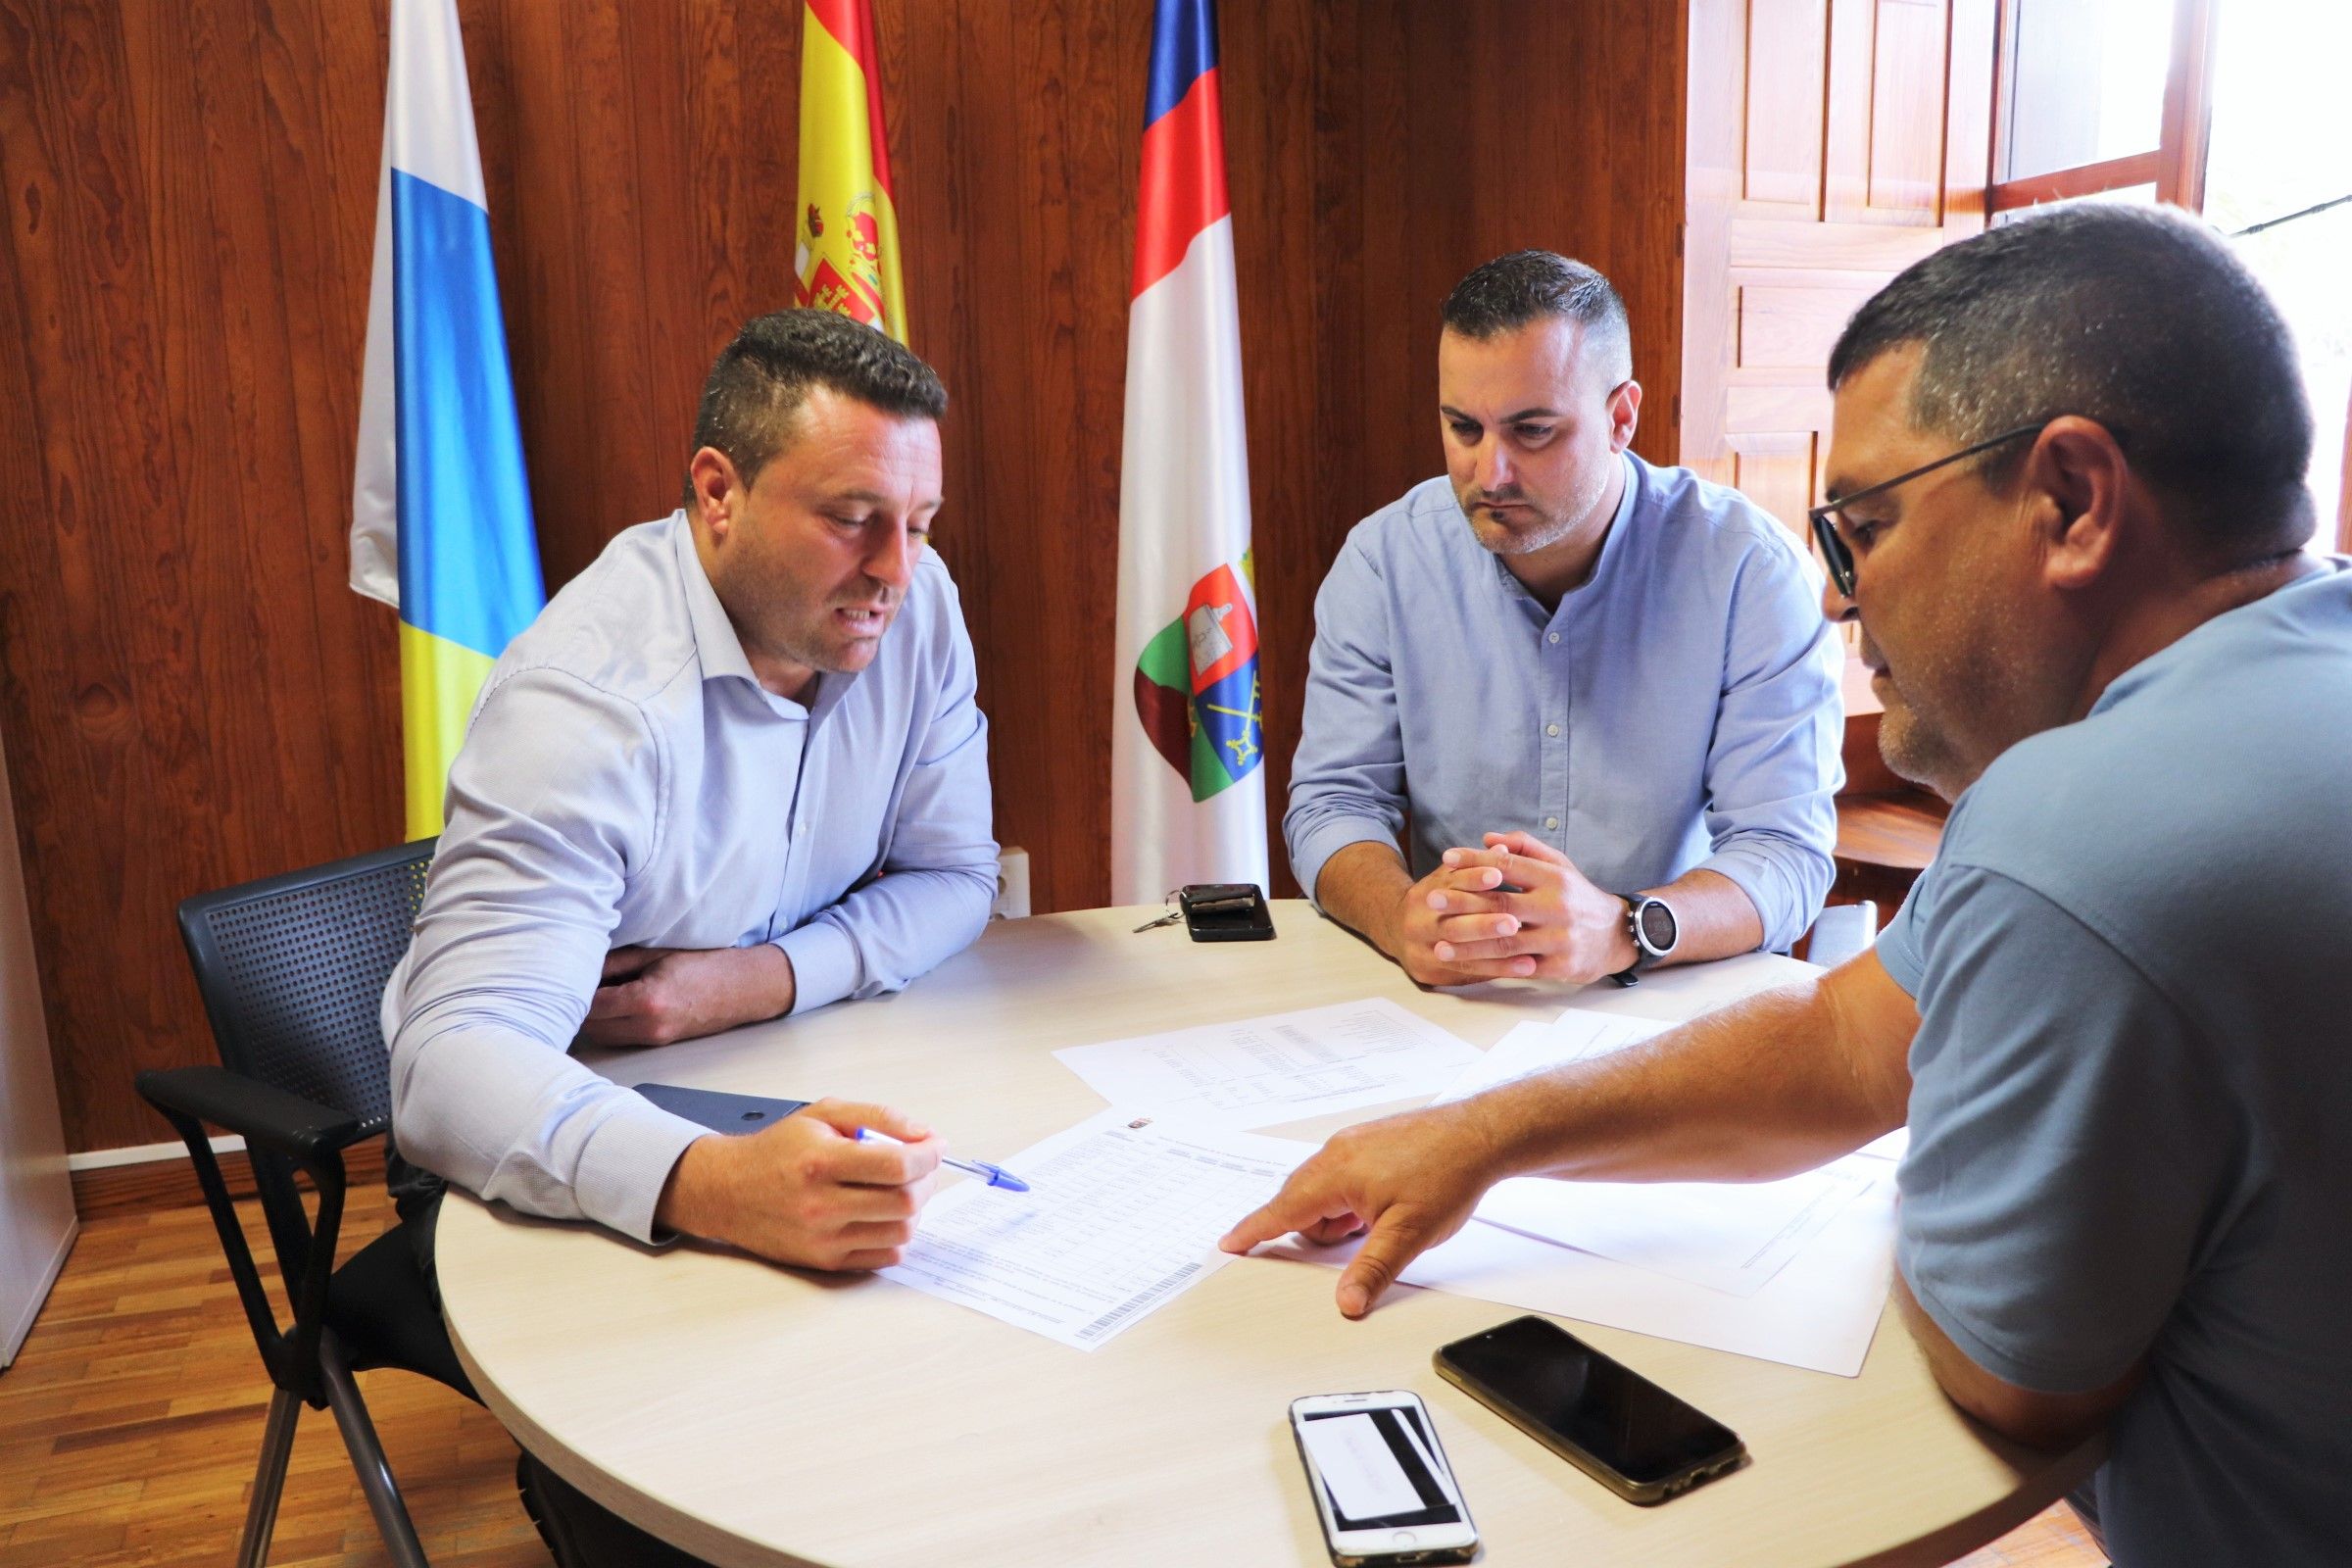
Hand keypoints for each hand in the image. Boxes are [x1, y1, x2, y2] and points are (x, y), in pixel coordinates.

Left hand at [582, 944, 796, 1045]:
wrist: (743, 989)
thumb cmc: (705, 966)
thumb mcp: (657, 955)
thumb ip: (616, 962)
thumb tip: (583, 965)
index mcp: (647, 1000)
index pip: (592, 1004)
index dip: (572, 992)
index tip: (561, 978)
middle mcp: (648, 1026)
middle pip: (592, 1027)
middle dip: (576, 1009)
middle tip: (566, 987)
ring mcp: (654, 1039)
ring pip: (603, 1036)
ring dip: (590, 1020)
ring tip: (587, 995)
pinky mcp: (658, 1043)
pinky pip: (620, 1038)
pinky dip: (608, 1025)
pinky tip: (607, 1006)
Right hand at [655, 1098, 940, 1269]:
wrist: (727, 1190)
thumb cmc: (777, 1150)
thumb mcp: (824, 1114)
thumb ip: (878, 1116)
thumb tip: (924, 1134)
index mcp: (822, 1162)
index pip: (898, 1165)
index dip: (929, 1154)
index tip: (936, 1146)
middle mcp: (822, 1205)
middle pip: (905, 1201)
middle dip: (926, 1179)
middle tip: (922, 1165)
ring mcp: (824, 1239)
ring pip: (901, 1231)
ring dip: (914, 1208)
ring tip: (900, 1188)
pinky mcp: (825, 1262)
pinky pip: (884, 1255)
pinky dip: (896, 1233)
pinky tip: (883, 1213)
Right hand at [1220, 1102, 1507, 1317]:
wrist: (1480, 1135)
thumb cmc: (1447, 1173)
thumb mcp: (1407, 1234)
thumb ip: (1371, 1270)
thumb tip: (1346, 1302)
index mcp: (1335, 1172)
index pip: (1282, 1209)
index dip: (1254, 1230)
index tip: (1230, 1242)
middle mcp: (1337, 1152)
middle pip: (1302, 1203)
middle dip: (1321, 1231)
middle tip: (1358, 1240)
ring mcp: (1352, 1144)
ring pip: (1323, 1192)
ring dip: (1341, 1215)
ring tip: (1383, 1221)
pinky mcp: (1367, 1143)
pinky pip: (1342, 1177)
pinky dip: (1353, 1199)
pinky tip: (1386, 1205)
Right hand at [1384, 863, 1531, 987]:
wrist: (1395, 930)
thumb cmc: (1435, 901)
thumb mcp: (1447, 878)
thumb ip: (1474, 866)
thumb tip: (1503, 849)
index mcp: (1424, 895)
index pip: (1450, 885)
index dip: (1474, 879)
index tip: (1500, 876)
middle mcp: (1418, 923)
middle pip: (1452, 926)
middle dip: (1485, 925)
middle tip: (1515, 923)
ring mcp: (1420, 951)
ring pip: (1460, 955)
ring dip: (1497, 954)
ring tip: (1529, 953)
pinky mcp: (1428, 973)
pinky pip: (1466, 974)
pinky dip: (1497, 971)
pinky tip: (1523, 968)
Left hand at [1422, 832, 1636, 983]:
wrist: (1618, 934)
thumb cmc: (1578, 897)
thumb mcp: (1560, 865)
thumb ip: (1524, 848)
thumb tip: (1487, 838)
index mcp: (1555, 878)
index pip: (1508, 864)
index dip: (1475, 860)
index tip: (1446, 858)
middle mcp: (1557, 906)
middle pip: (1501, 904)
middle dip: (1462, 902)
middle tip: (1432, 901)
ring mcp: (1560, 938)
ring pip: (1506, 941)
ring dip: (1469, 943)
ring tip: (1440, 943)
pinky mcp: (1562, 966)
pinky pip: (1520, 968)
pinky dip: (1493, 967)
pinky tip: (1468, 966)